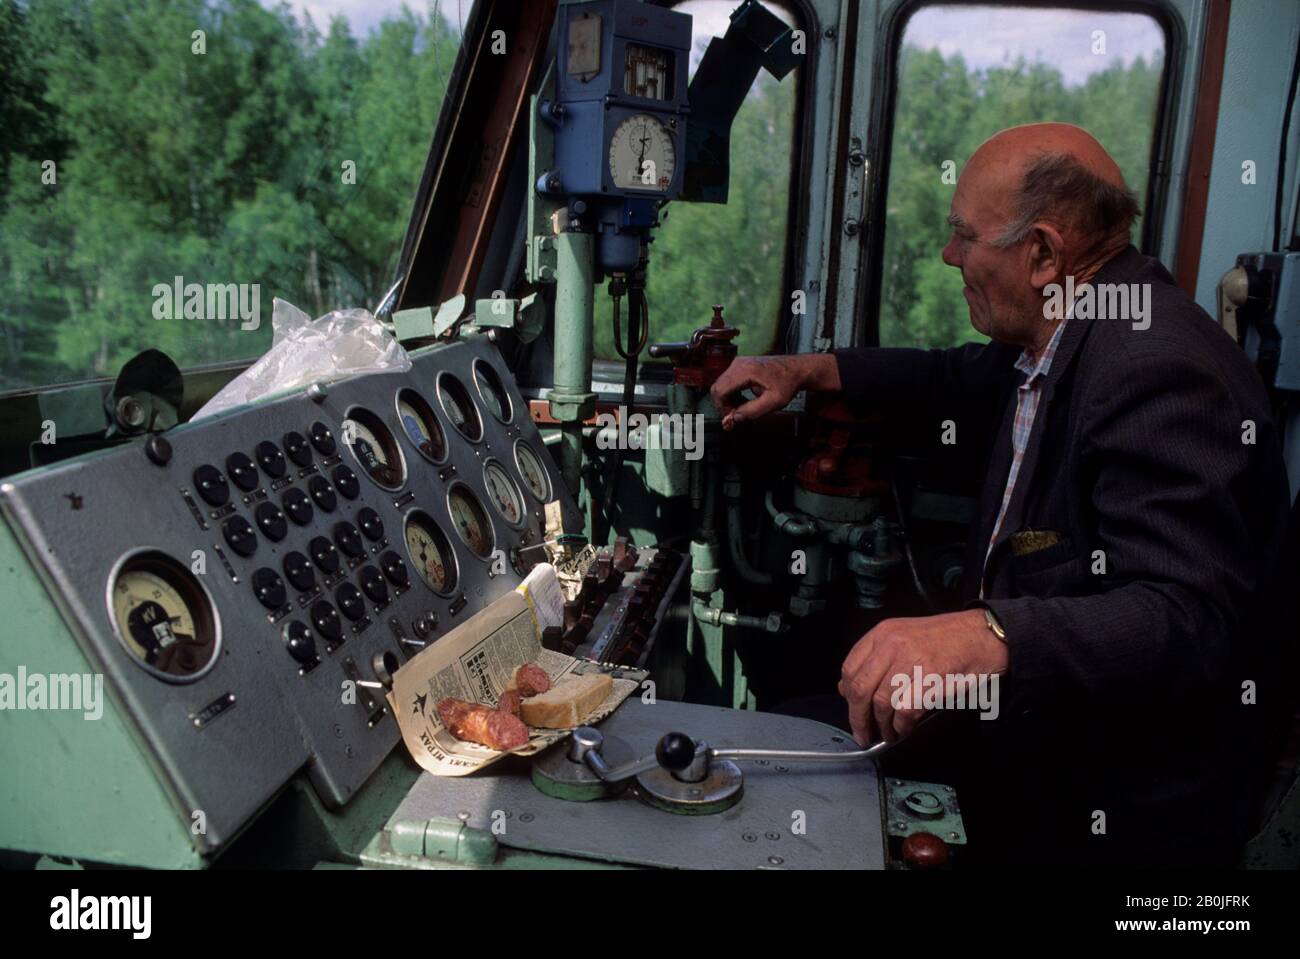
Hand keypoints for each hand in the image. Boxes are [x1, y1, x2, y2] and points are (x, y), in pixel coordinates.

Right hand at [710, 354, 839, 429]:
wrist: (796, 369)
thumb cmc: (788, 383)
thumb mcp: (773, 402)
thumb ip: (752, 411)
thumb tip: (733, 419)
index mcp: (745, 371)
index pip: (720, 391)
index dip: (723, 408)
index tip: (733, 418)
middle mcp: (738, 364)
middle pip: (717, 388)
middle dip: (723, 405)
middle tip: (736, 416)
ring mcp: (738, 363)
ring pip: (720, 385)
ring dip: (728, 401)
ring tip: (743, 409)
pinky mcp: (740, 365)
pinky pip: (727, 382)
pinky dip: (731, 394)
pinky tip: (744, 401)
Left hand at [837, 610, 1008, 745]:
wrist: (982, 636)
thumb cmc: (947, 639)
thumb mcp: (904, 638)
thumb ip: (877, 660)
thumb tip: (848, 688)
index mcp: (883, 633)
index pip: (849, 667)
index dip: (847, 694)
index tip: (851, 709)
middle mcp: (892, 644)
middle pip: (860, 689)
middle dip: (858, 718)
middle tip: (862, 733)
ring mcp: (911, 661)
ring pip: (882, 703)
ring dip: (883, 726)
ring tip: (889, 734)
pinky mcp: (930, 679)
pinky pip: (906, 712)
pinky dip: (903, 727)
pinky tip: (905, 729)